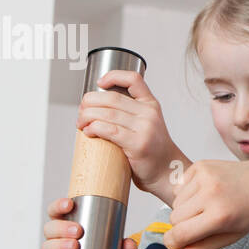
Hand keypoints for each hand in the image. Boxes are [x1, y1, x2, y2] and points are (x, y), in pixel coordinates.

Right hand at [40, 196, 136, 248]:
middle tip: (79, 231)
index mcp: (68, 230)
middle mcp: (57, 241)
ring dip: (59, 244)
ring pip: (48, 246)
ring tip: (74, 246)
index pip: (57, 213)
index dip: (59, 206)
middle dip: (63, 226)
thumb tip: (129, 244)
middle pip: (51, 228)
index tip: (70, 204)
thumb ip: (125, 248)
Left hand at [77, 69, 190, 204]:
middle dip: (89, 102)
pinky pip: (108, 130)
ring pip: (106, 113)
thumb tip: (96, 108)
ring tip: (81, 124)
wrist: (167, 172)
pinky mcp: (137, 143)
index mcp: (151, 105)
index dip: (113, 76)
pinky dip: (93, 128)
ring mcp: (145, 128)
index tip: (99, 83)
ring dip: (87, 116)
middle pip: (111, 98)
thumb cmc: (152, 152)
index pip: (133, 80)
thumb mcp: (147, 125)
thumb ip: (129, 114)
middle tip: (81, 112)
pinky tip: (89, 132)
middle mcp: (149, 113)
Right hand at [164, 157, 248, 248]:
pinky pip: (179, 187)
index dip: (173, 243)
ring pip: (175, 203)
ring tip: (207, 206)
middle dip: (182, 225)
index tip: (175, 245)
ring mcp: (205, 176)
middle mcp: (211, 193)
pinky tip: (206, 193)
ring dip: (185, 208)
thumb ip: (203, 248)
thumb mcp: (232, 236)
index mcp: (220, 216)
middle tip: (201, 223)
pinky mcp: (200, 165)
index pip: (179, 234)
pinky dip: (187, 193)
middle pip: (174, 218)